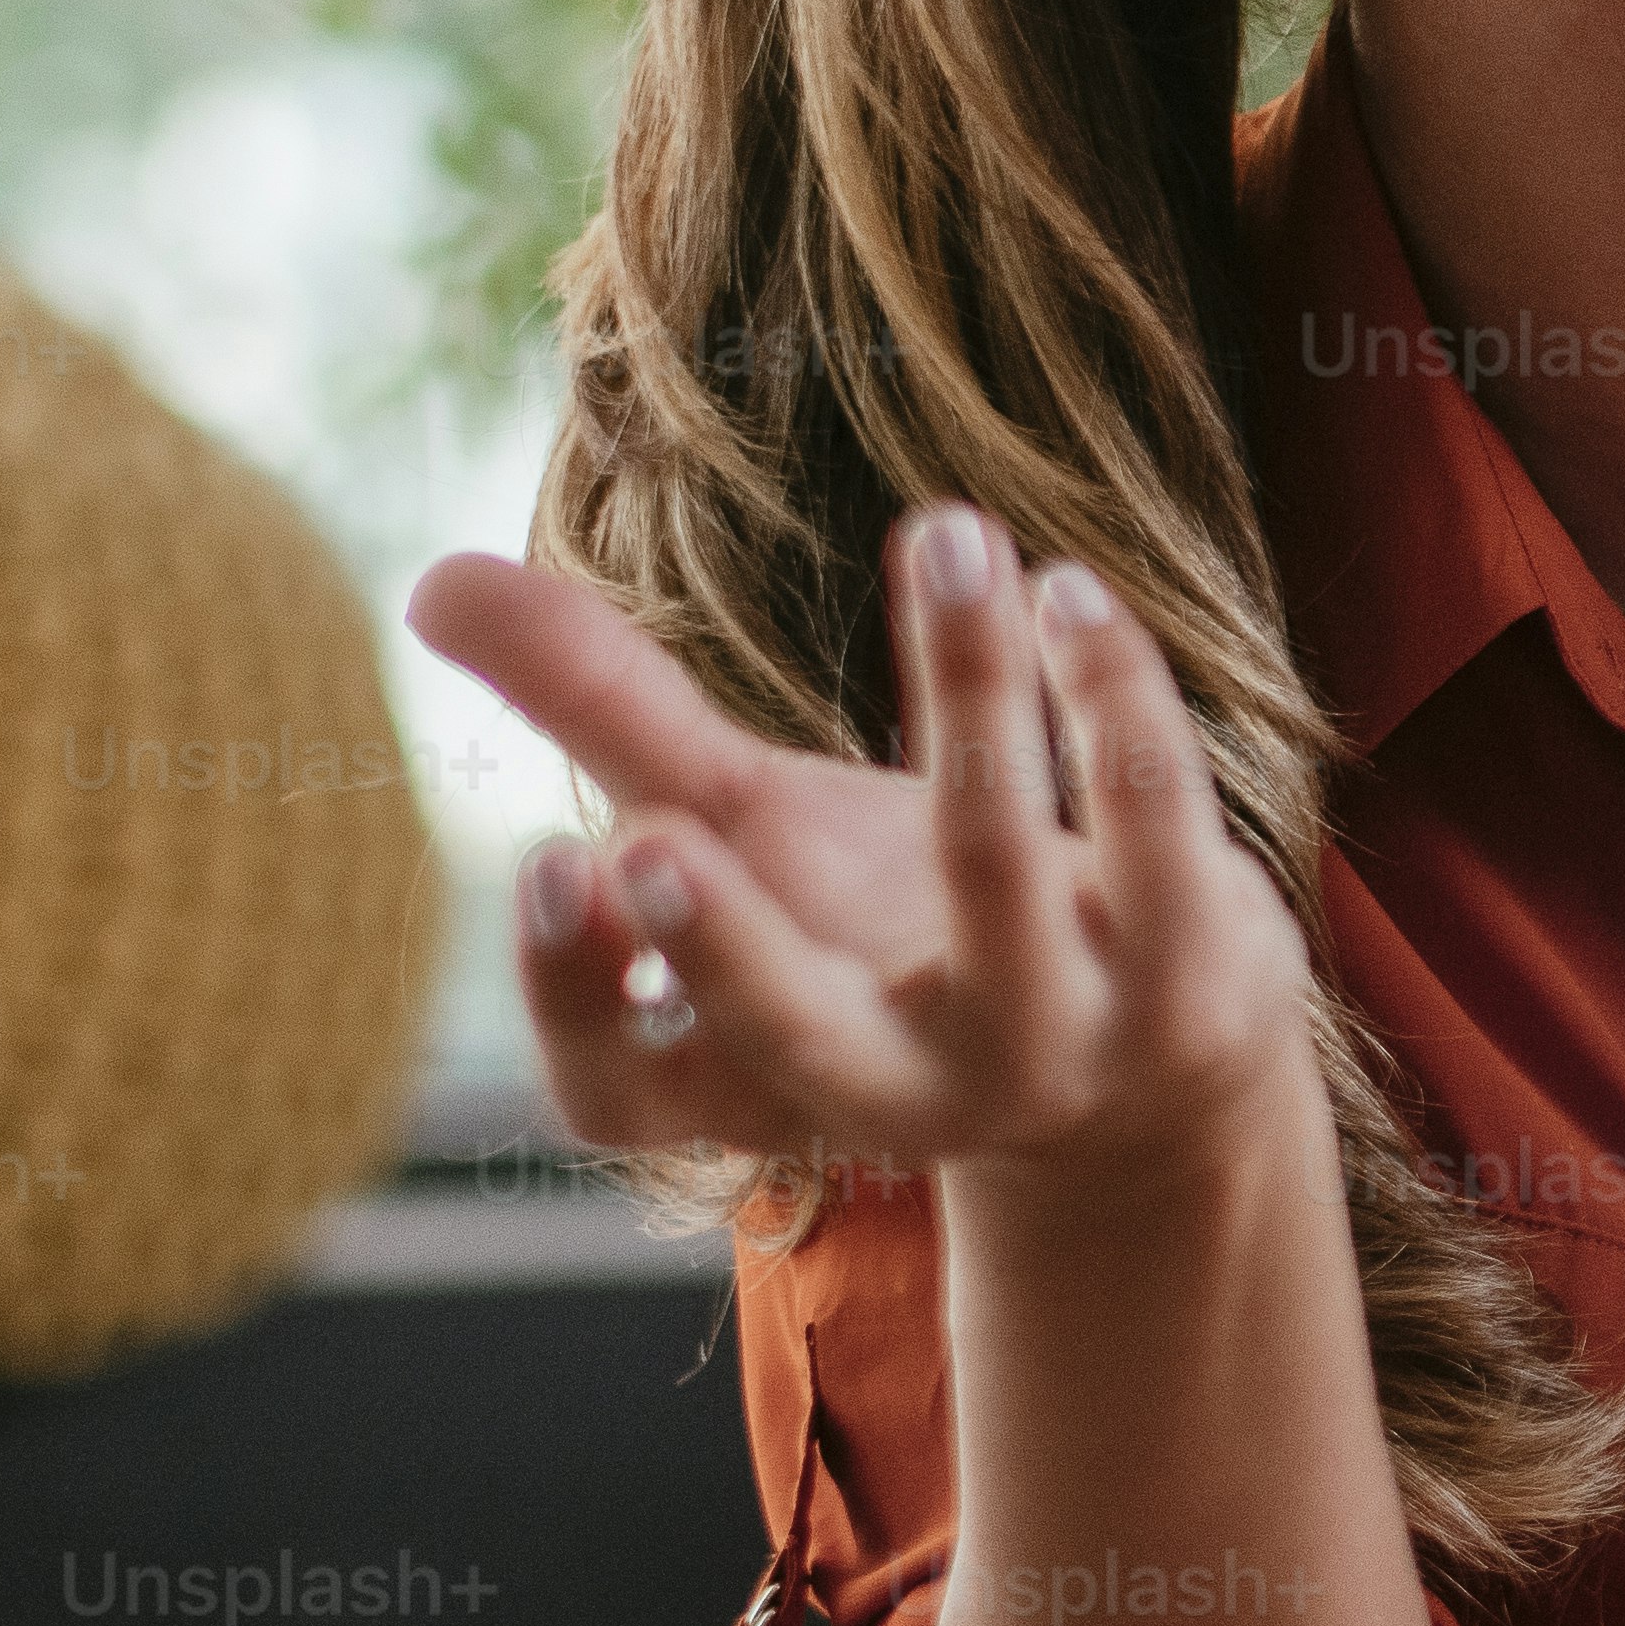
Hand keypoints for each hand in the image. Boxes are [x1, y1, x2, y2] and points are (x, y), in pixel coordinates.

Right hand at [408, 514, 1311, 1198]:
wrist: (1162, 1060)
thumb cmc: (900, 931)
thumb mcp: (751, 831)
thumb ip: (602, 715)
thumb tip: (428, 578)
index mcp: (762, 1082)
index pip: (621, 1096)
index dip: (576, 1001)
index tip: (561, 863)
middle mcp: (905, 1091)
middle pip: (802, 1044)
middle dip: (726, 952)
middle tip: (648, 835)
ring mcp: (1059, 1049)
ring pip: (996, 871)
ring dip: (969, 691)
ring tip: (945, 530)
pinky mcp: (1196, 987)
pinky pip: (1153, 832)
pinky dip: (1110, 700)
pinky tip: (1069, 591)